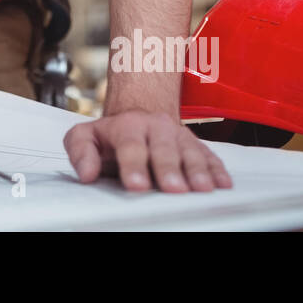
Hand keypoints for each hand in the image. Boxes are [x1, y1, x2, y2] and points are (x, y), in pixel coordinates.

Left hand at [63, 110, 233, 191]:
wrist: (139, 113)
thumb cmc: (112, 135)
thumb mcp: (86, 136)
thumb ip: (80, 152)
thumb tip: (86, 174)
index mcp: (127, 126)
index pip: (130, 145)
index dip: (133, 165)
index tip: (136, 185)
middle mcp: (156, 128)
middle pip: (164, 149)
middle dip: (169, 169)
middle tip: (173, 189)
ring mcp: (178, 135)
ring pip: (190, 152)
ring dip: (197, 171)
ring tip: (202, 189)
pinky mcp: (196, 145)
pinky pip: (210, 156)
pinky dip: (217, 170)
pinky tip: (223, 184)